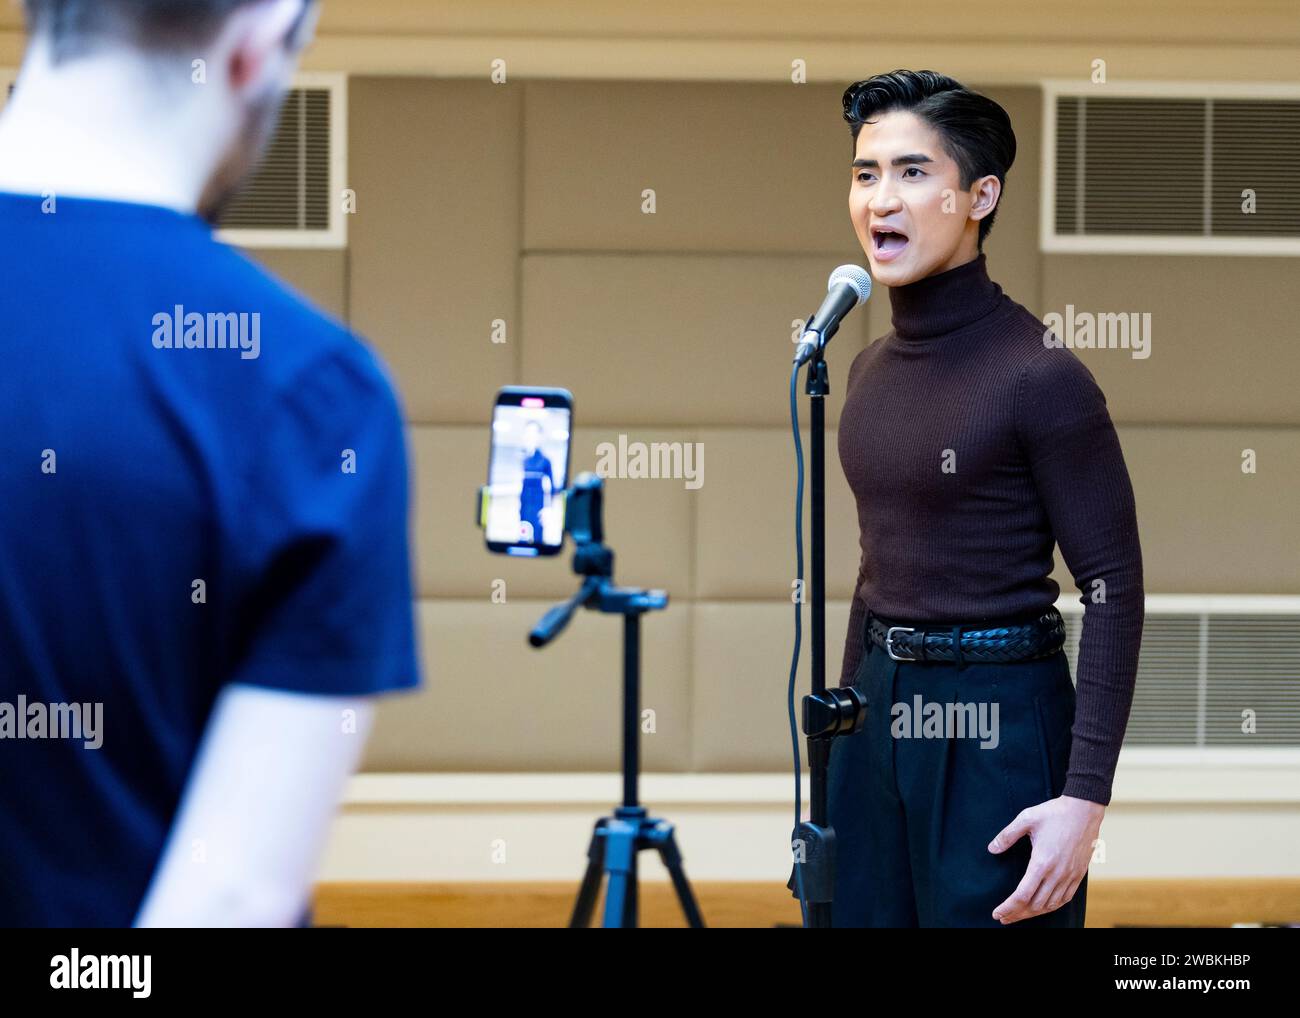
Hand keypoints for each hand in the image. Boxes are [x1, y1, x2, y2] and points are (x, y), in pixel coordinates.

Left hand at [986, 794, 1102, 923]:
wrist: (1083, 810)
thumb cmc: (1053, 812)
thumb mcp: (1026, 818)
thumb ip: (1006, 835)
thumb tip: (991, 849)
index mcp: (1042, 862)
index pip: (1022, 895)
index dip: (1008, 907)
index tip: (996, 913)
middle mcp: (1057, 874)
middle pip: (1035, 905)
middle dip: (1017, 914)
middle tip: (1002, 917)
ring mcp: (1070, 876)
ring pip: (1050, 905)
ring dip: (1033, 913)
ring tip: (1018, 915)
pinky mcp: (1079, 875)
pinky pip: (1065, 899)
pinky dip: (1051, 907)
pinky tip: (1042, 908)